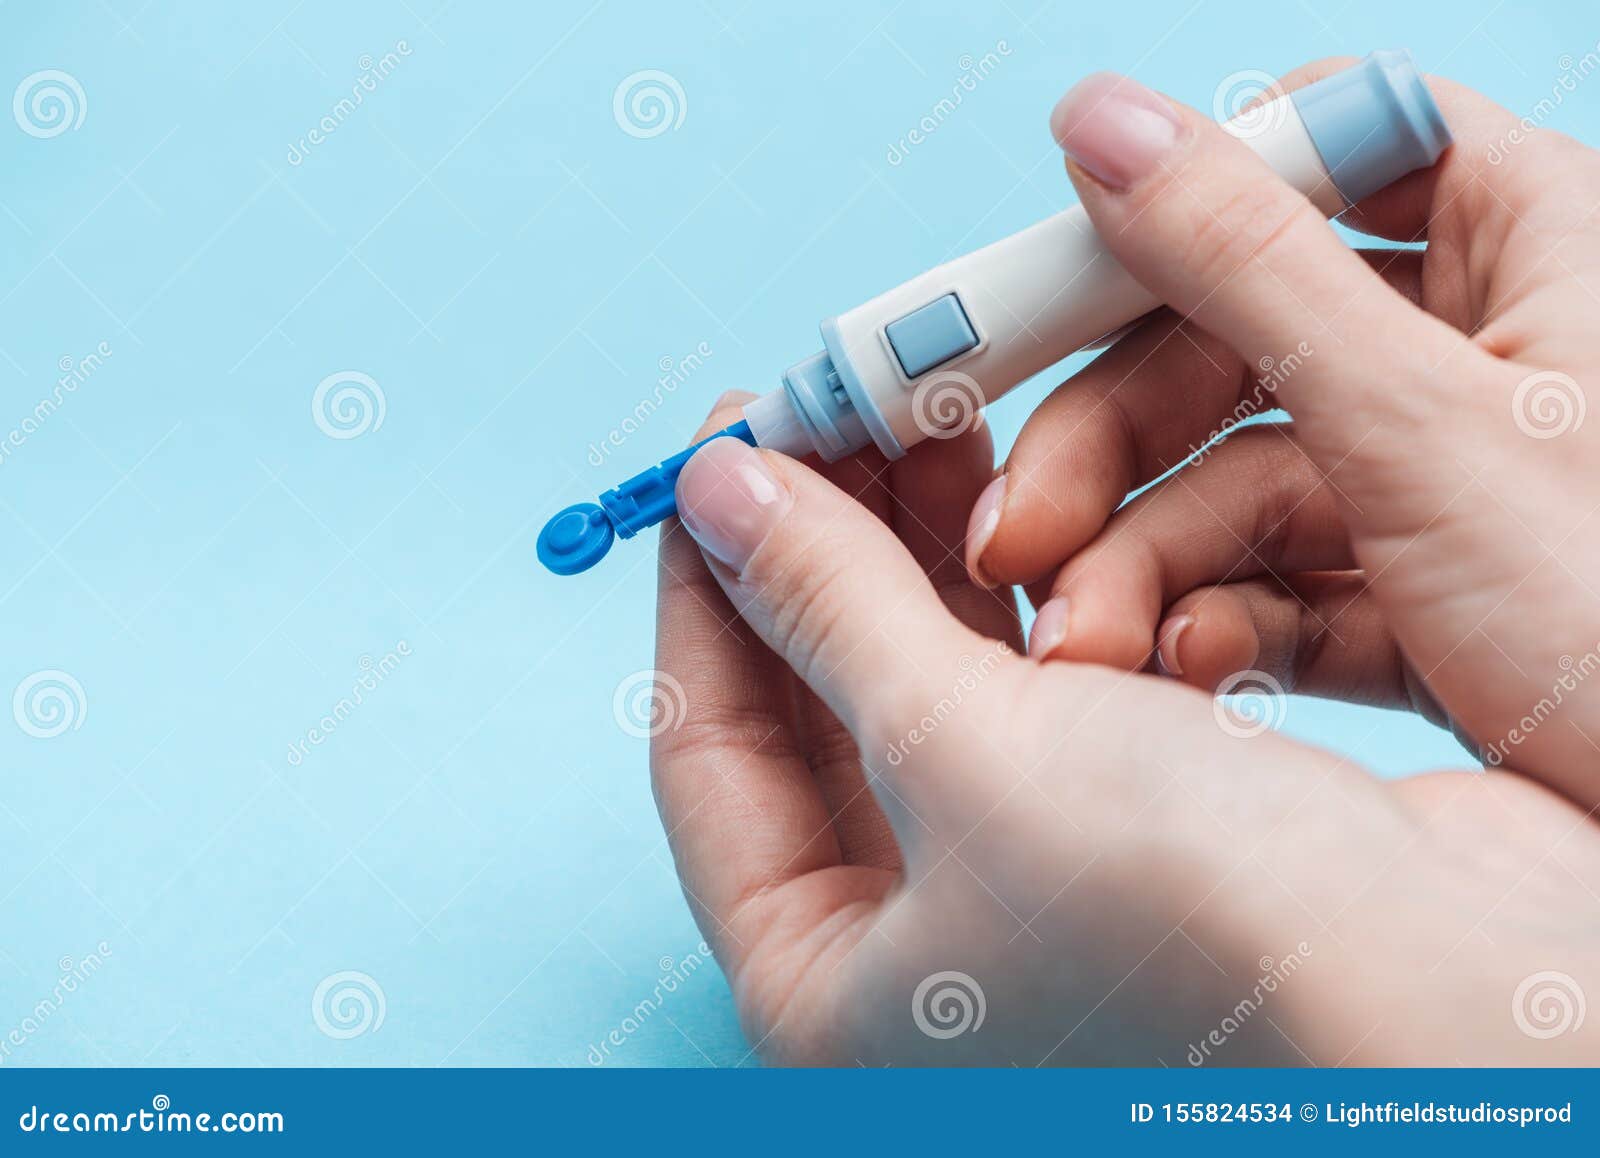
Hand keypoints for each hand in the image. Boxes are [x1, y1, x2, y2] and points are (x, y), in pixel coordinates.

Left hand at [651, 403, 1598, 1065]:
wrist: (1469, 1008)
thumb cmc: (1199, 935)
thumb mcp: (965, 752)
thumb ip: (829, 609)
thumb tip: (719, 493)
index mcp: (820, 990)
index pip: (704, 749)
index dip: (703, 586)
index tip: (717, 452)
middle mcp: (910, 956)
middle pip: (817, 706)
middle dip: (819, 549)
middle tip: (824, 409)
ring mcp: (1018, 896)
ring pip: (927, 685)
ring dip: (920, 553)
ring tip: (920, 418)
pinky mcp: (1123, 834)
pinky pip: (1030, 690)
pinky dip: (1023, 597)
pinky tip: (1023, 503)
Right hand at [969, 61, 1599, 807]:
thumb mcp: (1427, 428)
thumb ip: (1247, 270)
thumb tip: (1100, 123)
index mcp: (1532, 238)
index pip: (1314, 153)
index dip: (1169, 215)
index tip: (1043, 298)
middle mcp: (1490, 344)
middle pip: (1233, 343)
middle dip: (1113, 457)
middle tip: (1017, 536)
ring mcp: (1456, 480)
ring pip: (1244, 483)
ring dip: (1148, 568)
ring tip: (1088, 649)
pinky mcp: (1435, 593)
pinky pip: (1294, 584)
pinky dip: (1226, 628)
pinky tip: (1186, 670)